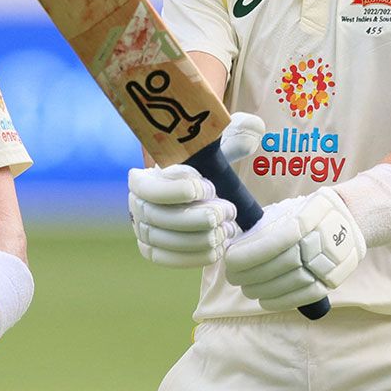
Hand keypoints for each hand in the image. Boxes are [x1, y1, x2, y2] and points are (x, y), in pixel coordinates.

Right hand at [126, 112, 264, 267]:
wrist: (200, 199)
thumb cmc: (206, 170)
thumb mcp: (217, 150)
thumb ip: (235, 136)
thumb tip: (254, 130)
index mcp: (142, 178)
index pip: (148, 188)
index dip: (176, 190)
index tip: (207, 186)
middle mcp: (136, 205)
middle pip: (158, 217)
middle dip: (196, 217)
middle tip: (227, 211)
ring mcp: (142, 231)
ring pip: (165, 239)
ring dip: (200, 237)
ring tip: (228, 228)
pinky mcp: (152, 251)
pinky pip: (168, 259)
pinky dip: (195, 256)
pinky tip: (218, 247)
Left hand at [224, 188, 365, 310]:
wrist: (349, 218)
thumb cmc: (307, 213)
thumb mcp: (286, 210)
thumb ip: (263, 226)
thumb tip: (235, 247)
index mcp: (306, 219)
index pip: (272, 242)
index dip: (248, 254)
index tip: (230, 260)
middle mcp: (320, 242)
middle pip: (279, 264)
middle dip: (249, 274)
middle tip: (232, 276)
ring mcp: (329, 263)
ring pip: (290, 283)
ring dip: (261, 290)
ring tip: (246, 288)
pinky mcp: (334, 279)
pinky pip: (305, 295)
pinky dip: (281, 301)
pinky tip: (263, 300)